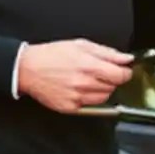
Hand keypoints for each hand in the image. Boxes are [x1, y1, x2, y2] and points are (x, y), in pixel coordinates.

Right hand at [17, 39, 133, 113]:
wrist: (28, 69)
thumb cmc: (52, 55)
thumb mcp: (81, 45)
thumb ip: (107, 52)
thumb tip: (126, 59)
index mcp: (89, 65)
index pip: (120, 75)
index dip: (125, 72)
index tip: (123, 70)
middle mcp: (84, 83)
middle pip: (113, 87)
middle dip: (111, 79)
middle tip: (100, 71)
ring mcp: (77, 97)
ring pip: (103, 98)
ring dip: (101, 89)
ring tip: (88, 79)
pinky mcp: (70, 108)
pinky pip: (89, 106)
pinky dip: (88, 98)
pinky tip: (78, 88)